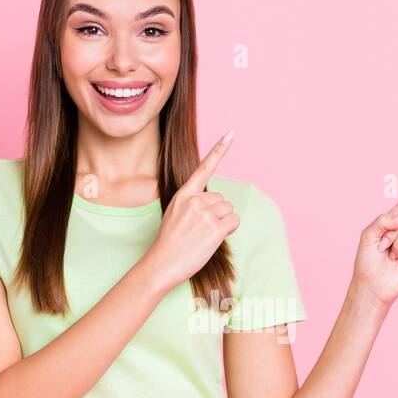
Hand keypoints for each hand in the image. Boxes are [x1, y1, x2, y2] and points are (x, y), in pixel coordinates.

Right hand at [142, 130, 240, 289]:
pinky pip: (234, 221)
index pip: (204, 169)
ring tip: (206, 235)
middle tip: (202, 229)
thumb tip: (215, 202)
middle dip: (218, 213)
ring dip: (224, 222)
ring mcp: (205, 214)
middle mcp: (195, 201)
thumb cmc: (170, 242)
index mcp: (184, 195)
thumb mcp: (175, 214)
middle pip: (222, 199)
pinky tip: (216, 237)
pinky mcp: (215, 229)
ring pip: (229, 209)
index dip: (219, 150)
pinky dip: (230, 229)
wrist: (163, 263)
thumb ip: (193, 204)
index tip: (231, 134)